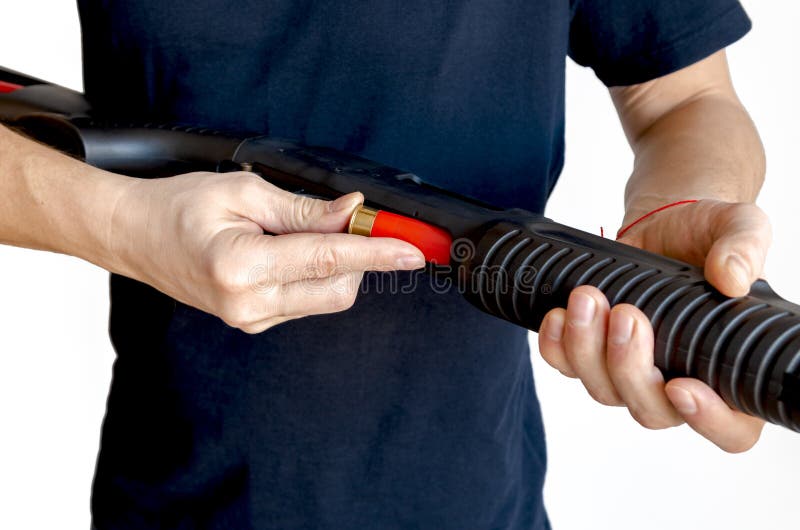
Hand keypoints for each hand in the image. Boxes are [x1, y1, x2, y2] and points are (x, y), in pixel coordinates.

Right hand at [109, 171, 424, 332]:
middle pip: (338, 288)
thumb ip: (303, 209)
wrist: (135, 236)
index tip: (413, 251)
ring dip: (336, 264)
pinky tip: (290, 251)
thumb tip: (351, 211)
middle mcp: (249, 304)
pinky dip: (315, 275)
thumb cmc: (177, 207)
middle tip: (361, 220)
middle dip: (360, 256)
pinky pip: (306, 301)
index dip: (378, 252)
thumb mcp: (242, 193)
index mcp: (241, 267)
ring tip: (300, 230)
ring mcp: (251, 319)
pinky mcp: (254, 321)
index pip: (328, 259)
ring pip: (326, 297)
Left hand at [538, 199, 770, 451]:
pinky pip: (567, 367)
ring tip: (588, 298)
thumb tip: (731, 280)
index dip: (708, 419)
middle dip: (630, 368)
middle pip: (652, 410)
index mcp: (731, 367)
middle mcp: (681, 380)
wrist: (664, 222)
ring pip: (603, 390)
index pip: (731, 427)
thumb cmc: (708, 234)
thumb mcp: (740, 229)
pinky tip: (558, 314)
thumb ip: (744, 250)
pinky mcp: (594, 353)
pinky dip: (556, 345)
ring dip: (587, 349)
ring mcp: (631, 372)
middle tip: (626, 314)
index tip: (680, 386)